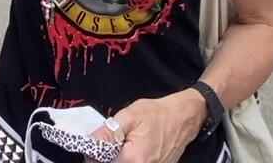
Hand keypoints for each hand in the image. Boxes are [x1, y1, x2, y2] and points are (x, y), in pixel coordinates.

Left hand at [87, 90, 207, 162]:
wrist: (183, 118)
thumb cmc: (157, 114)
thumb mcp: (129, 116)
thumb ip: (108, 132)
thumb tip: (90, 142)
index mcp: (134, 159)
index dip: (93, 156)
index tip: (92, 145)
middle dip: (105, 157)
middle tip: (106, 143)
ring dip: (116, 158)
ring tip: (119, 145)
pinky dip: (127, 159)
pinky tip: (128, 149)